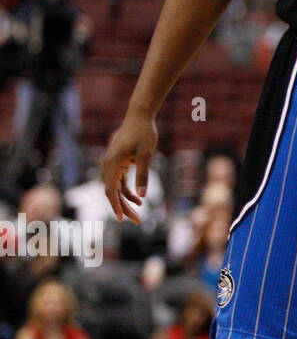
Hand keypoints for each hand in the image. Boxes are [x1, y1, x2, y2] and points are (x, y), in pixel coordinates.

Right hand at [101, 109, 157, 223]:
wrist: (139, 117)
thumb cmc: (143, 134)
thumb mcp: (146, 155)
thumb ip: (142, 175)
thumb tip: (142, 196)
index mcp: (111, 164)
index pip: (111, 191)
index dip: (116, 206)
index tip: (122, 219)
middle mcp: (107, 166)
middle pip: (112, 193)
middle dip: (123, 208)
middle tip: (136, 221)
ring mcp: (112, 165)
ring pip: (116, 189)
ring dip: (125, 202)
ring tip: (138, 215)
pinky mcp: (118, 163)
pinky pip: (120, 182)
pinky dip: (128, 192)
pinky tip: (138, 200)